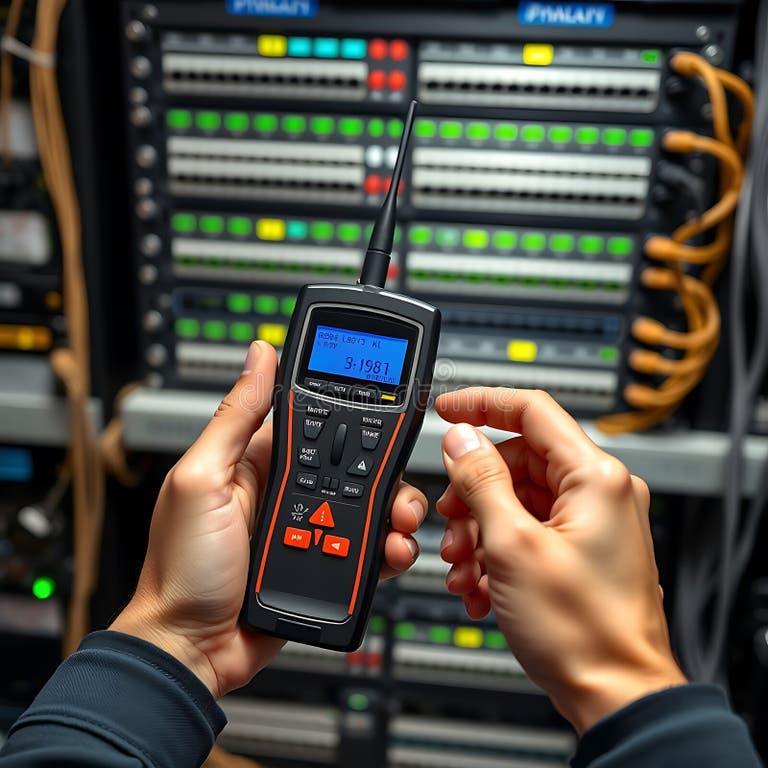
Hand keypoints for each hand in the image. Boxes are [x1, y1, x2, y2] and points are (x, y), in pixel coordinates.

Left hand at [111, 341, 426, 697]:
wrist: (191, 648)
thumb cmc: (181, 568)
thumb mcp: (201, 481)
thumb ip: (235, 418)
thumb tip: (259, 355)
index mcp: (257, 461)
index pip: (315, 420)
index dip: (349, 413)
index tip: (382, 408)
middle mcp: (287, 490)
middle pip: (354, 464)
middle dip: (384, 470)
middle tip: (393, 484)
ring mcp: (308, 526)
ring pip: (371, 504)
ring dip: (393, 509)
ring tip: (397, 523)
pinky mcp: (324, 561)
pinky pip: (369, 547)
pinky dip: (388, 547)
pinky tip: (392, 550)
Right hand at [435, 387, 685, 733]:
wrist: (615, 696)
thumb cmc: (582, 630)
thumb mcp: (512, 544)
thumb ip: (481, 480)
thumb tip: (462, 438)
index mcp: (595, 477)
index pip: (531, 411)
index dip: (482, 404)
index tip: (447, 409)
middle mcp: (600, 493)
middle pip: (519, 460)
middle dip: (474, 489)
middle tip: (450, 518)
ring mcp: (593, 523)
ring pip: (519, 499)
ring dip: (481, 527)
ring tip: (463, 564)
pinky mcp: (583, 550)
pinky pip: (530, 529)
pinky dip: (498, 549)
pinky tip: (480, 583)